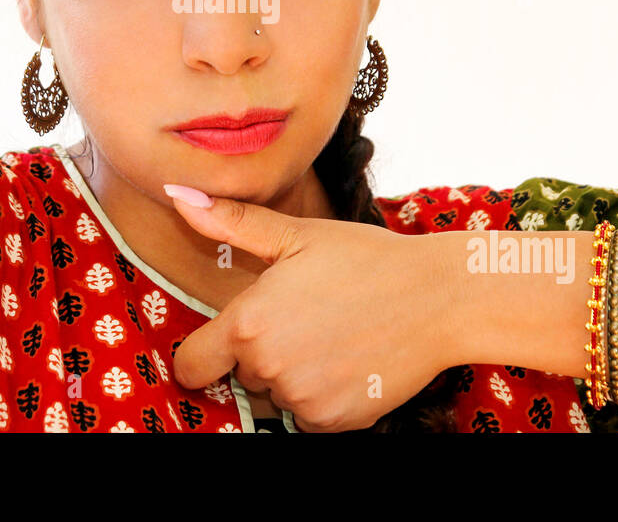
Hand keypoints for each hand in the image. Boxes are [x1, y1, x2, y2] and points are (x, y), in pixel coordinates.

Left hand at [164, 186, 464, 431]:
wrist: (439, 298)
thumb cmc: (366, 259)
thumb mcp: (296, 234)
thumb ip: (231, 222)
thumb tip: (178, 194)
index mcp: (248, 322)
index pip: (191, 365)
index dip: (202, 355)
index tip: (220, 344)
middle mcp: (269, 368)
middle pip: (241, 376)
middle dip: (261, 353)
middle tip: (304, 318)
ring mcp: (303, 400)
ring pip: (277, 396)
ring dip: (292, 375)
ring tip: (331, 334)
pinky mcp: (335, 422)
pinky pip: (310, 417)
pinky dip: (323, 397)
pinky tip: (348, 359)